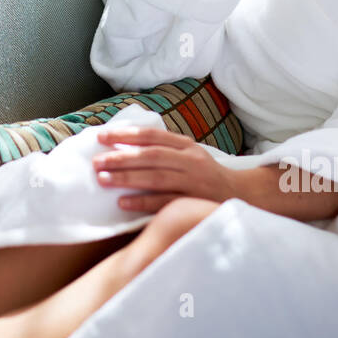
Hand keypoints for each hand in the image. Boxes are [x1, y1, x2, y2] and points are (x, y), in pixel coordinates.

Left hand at [91, 125, 233, 213]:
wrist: (240, 196)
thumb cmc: (205, 175)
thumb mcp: (189, 155)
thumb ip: (164, 148)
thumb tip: (124, 144)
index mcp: (186, 145)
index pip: (152, 135)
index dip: (126, 134)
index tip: (102, 136)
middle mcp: (190, 160)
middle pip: (151, 155)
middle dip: (121, 157)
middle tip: (96, 161)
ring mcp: (194, 182)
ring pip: (156, 177)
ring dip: (127, 178)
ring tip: (103, 178)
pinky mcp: (194, 202)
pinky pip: (165, 201)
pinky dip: (143, 201)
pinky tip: (122, 202)